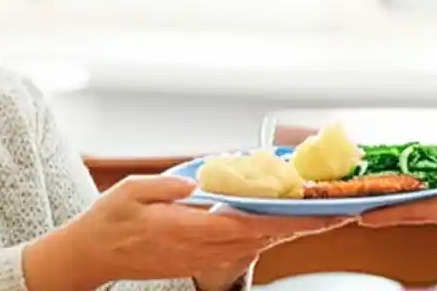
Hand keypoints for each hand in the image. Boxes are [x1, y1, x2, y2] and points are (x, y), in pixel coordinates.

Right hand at [66, 176, 349, 286]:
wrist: (92, 256)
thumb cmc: (110, 222)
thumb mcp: (130, 193)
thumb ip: (165, 186)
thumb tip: (197, 180)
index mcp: (189, 230)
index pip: (250, 224)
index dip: (289, 219)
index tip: (318, 210)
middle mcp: (204, 248)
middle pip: (266, 236)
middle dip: (306, 224)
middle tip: (344, 210)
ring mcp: (206, 255)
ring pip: (261, 242)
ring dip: (295, 228)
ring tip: (328, 212)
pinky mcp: (204, 256)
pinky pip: (246, 245)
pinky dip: (272, 232)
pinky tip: (290, 220)